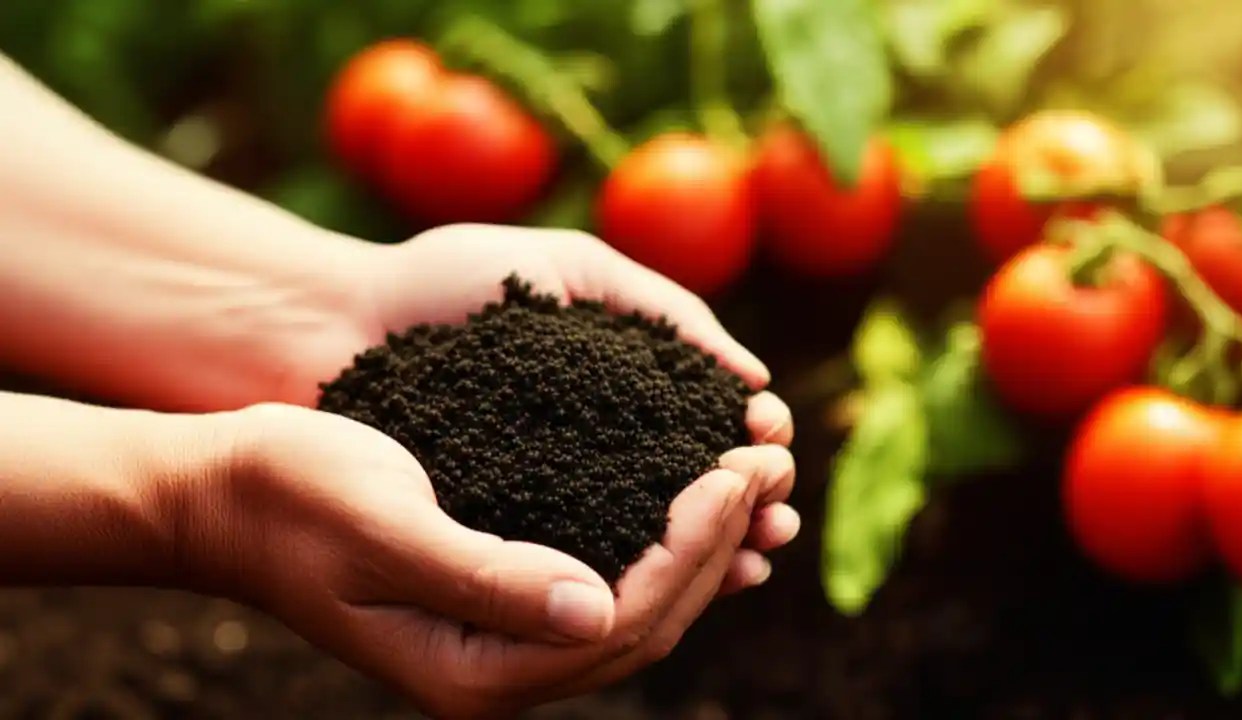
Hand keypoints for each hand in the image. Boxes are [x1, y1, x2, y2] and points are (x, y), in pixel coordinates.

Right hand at [181, 403, 792, 717]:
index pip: (621, 622)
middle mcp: (500, 669)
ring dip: (706, 541)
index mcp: (473, 670)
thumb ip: (486, 579)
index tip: (735, 469)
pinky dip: (663, 537)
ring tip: (758, 469)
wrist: (235, 492)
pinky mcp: (507, 595)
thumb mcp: (384, 530)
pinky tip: (700, 493)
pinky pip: (610, 576)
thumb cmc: (297, 498)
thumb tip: (597, 612)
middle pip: (647, 620)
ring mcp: (506, 639)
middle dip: (720, 542)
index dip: (692, 548)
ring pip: (640, 603)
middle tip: (772, 459)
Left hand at [286, 224, 798, 591]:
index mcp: (617, 387)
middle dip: (747, 503)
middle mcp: (593, 449)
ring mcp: (551, 497)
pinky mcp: (505, 535)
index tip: (769, 444)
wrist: (332, 320)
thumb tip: (755, 378)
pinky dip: (644, 579)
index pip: (706, 426)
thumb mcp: (565, 269)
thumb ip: (658, 309)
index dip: (751, 441)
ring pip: (653, 539)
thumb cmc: (444, 283)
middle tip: (775, 507)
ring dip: (714, 549)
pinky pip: (588, 567)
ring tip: (755, 552)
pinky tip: (689, 587)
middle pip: (694, 490)